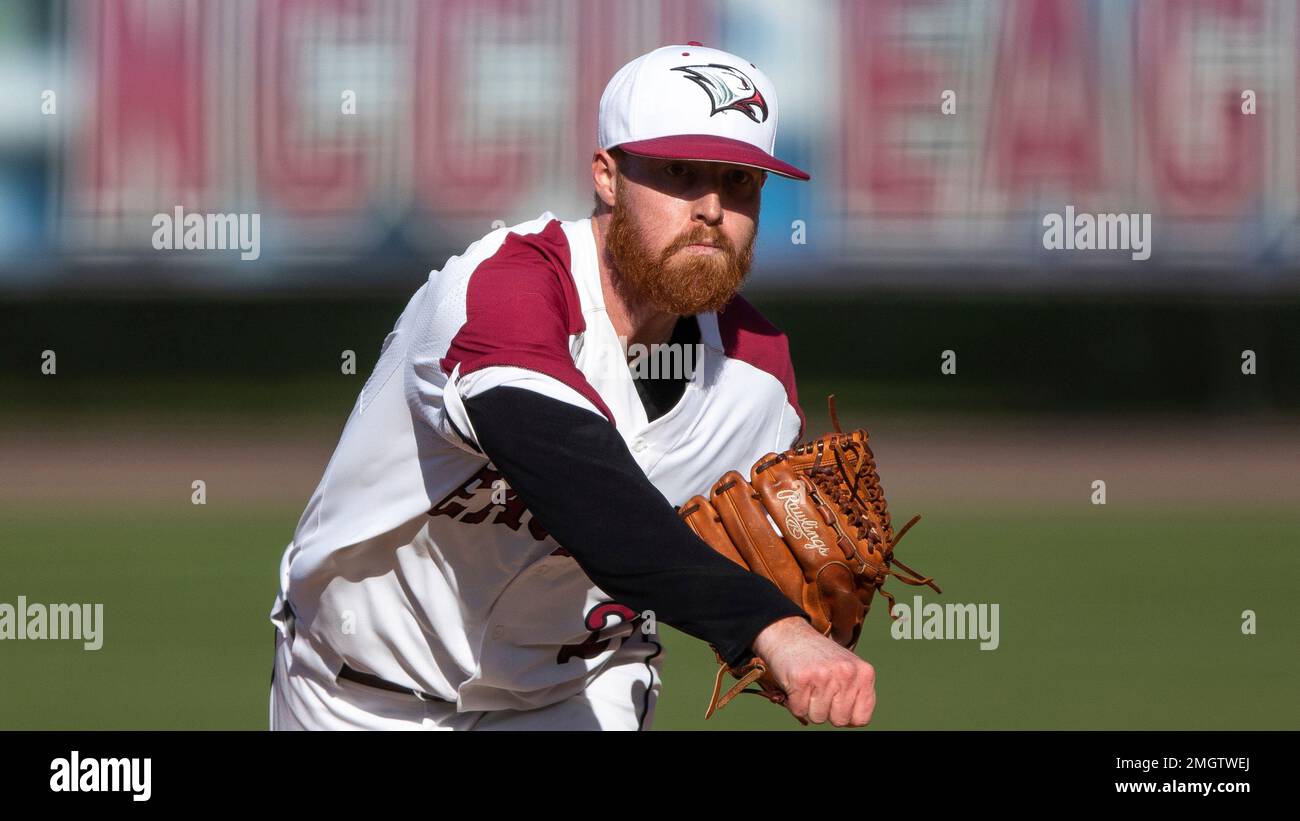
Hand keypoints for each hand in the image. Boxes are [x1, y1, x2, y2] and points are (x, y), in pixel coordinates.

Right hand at [752, 616, 876, 726]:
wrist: (788, 633)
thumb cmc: (818, 657)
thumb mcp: (847, 668)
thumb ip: (856, 693)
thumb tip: (852, 722)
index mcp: (864, 672)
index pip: (862, 718)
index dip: (846, 716)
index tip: (836, 702)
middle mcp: (847, 673)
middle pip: (839, 721)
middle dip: (826, 712)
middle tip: (819, 690)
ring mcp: (825, 675)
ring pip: (818, 718)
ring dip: (808, 706)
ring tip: (808, 684)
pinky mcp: (801, 678)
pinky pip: (799, 710)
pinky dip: (793, 702)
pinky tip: (796, 683)